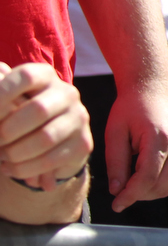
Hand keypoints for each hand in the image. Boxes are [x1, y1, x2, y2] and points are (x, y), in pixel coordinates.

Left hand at [0, 63, 91, 189]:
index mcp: (45, 77)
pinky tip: (11, 168)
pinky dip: (23, 169)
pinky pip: (50, 159)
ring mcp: (79, 118)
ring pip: (45, 138)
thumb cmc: (17, 118)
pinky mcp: (82, 143)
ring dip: (14, 153)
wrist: (47, 145)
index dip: (3, 94)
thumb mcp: (7, 102)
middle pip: (38, 110)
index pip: (26, 76)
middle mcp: (67, 93)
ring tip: (2, 157)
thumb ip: (1, 91)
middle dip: (8, 132)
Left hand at [103, 77, 167, 211]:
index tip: (115, 205)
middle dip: (138, 195)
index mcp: (157, 139)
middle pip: (160, 185)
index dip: (130, 196)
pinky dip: (162, 185)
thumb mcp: (115, 133)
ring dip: (150, 192)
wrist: (152, 88)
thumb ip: (116, 163)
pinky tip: (146, 180)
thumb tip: (117, 190)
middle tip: (120, 193)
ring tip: (131, 186)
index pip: (146, 178)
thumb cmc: (131, 107)